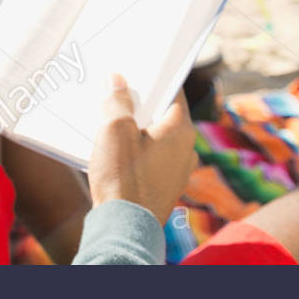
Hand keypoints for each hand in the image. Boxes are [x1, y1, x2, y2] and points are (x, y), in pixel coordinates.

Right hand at [87, 73, 197, 223]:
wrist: (124, 227)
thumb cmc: (122, 175)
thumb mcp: (114, 129)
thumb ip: (118, 101)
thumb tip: (119, 81)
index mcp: (181, 130)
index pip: (173, 92)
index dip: (154, 79)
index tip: (136, 71)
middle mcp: (187, 150)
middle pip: (164, 116)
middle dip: (141, 105)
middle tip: (117, 95)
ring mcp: (178, 172)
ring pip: (158, 139)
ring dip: (138, 130)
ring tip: (112, 124)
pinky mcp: (166, 188)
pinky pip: (154, 160)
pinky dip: (138, 151)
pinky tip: (116, 152)